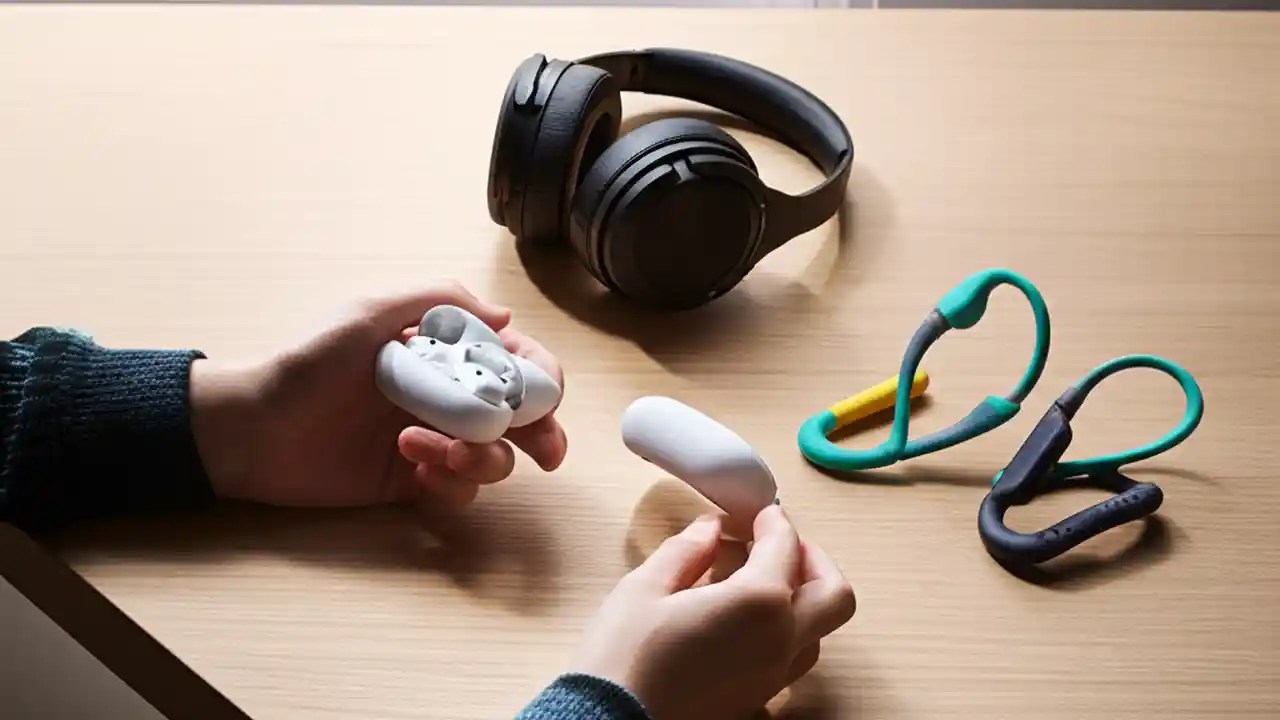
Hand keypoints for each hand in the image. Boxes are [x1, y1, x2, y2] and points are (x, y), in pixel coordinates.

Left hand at [188, 283, 566, 508]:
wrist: (253, 428)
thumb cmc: (308, 362)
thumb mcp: (370, 312)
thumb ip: (440, 302)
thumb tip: (507, 318)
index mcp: (443, 350)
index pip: (513, 362)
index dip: (540, 380)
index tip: (545, 400)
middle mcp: (445, 394)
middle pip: (519, 418)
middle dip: (540, 434)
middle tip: (546, 454)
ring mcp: (432, 439)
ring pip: (493, 458)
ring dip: (476, 456)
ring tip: (424, 447)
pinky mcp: (412, 481)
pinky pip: (458, 490)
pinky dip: (448, 482)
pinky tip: (412, 465)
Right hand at [569, 506, 855, 719]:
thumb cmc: (623, 656)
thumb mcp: (646, 587)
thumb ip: (687, 551)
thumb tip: (710, 528)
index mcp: (759, 602)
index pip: (786, 546)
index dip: (774, 520)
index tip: (759, 511)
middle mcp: (780, 641)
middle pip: (834, 594)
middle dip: (814, 560)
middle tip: (779, 544)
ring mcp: (774, 676)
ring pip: (819, 630)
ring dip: (803, 597)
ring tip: (760, 579)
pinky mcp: (759, 698)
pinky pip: (794, 657)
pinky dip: (786, 628)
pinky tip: (744, 619)